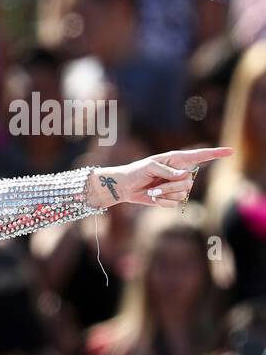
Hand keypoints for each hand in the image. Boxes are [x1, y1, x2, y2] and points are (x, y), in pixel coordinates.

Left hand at [88, 147, 232, 208]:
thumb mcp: (149, 166)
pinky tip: (153, 197)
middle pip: (189, 181)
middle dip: (171, 185)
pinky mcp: (172, 198)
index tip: (230, 151)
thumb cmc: (136, 171)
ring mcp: (178, 186)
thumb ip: (167, 170)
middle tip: (155, 184)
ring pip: (183, 193)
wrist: (125, 187)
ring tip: (153, 190)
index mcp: (177, 160)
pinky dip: (162, 201)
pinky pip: (174, 203)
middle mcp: (181, 172)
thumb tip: (184, 175)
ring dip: (165, 193)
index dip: (215, 154)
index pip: (200, 156)